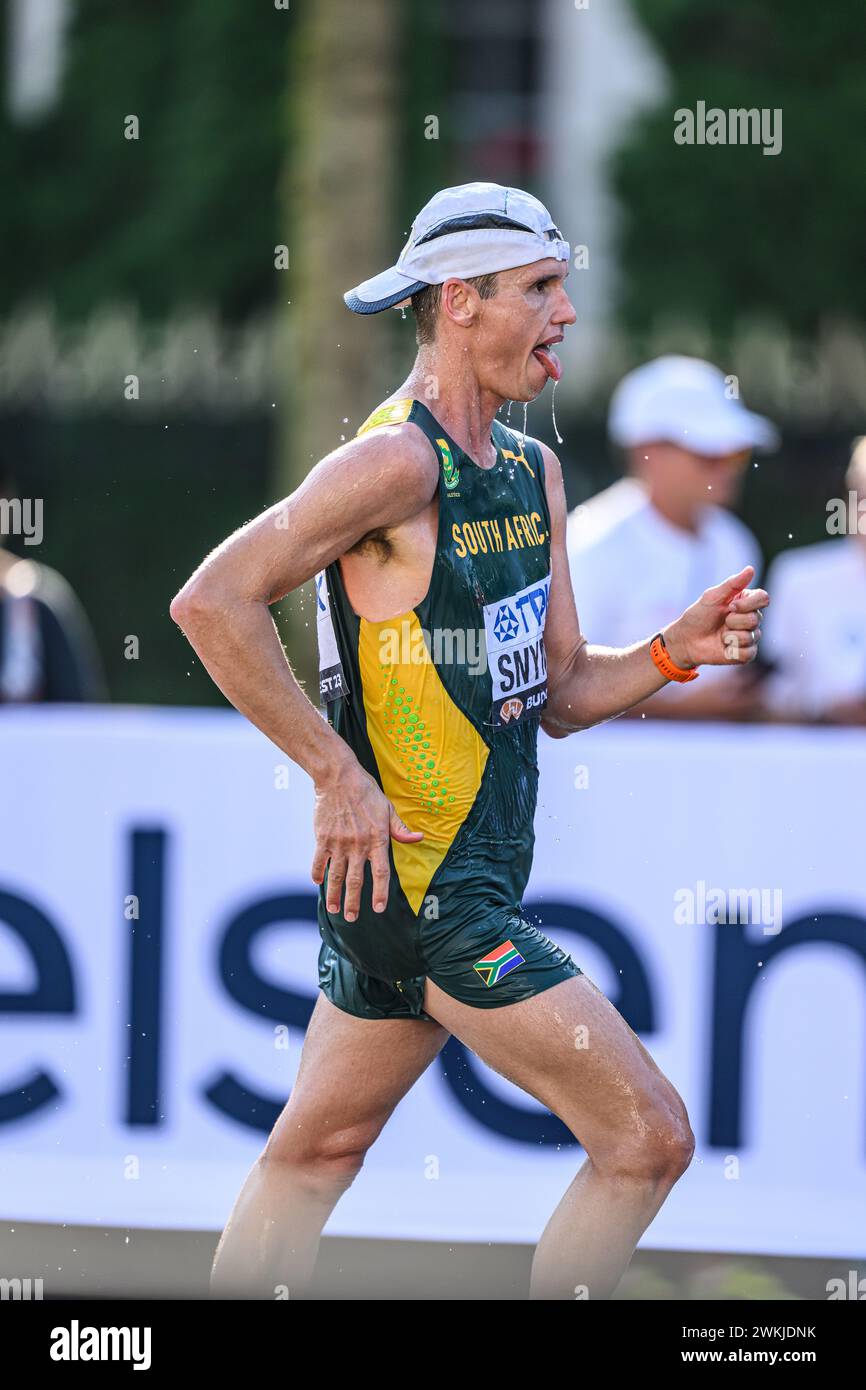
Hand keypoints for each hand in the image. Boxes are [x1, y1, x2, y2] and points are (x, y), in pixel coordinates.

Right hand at [311, 760, 422, 920]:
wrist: (339, 778)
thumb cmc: (366, 792)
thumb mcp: (388, 809)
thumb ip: (400, 829)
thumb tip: (418, 839)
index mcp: (377, 839)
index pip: (381, 872)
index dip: (380, 892)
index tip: (377, 908)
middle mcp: (358, 845)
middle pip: (355, 880)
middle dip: (353, 902)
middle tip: (351, 918)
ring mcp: (339, 842)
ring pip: (335, 875)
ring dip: (334, 895)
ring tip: (334, 908)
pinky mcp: (323, 838)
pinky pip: (319, 861)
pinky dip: (318, 873)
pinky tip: (318, 883)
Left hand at [663, 566, 768, 670]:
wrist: (686, 639)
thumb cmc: (699, 616)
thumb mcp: (712, 597)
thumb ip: (732, 584)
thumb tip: (750, 569)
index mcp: (746, 602)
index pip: (763, 598)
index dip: (749, 603)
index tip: (731, 606)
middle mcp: (751, 618)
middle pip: (756, 618)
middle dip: (734, 620)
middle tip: (721, 622)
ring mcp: (750, 637)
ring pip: (751, 636)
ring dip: (730, 635)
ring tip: (720, 635)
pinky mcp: (746, 654)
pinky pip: (748, 653)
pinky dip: (733, 650)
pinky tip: (724, 647)